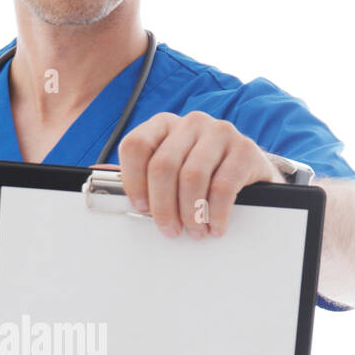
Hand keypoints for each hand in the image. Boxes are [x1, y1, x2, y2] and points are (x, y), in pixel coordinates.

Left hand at [114, 110, 283, 238]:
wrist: (252, 175)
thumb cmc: (204, 176)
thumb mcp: (172, 172)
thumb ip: (143, 176)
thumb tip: (103, 181)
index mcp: (165, 125)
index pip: (136, 145)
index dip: (133, 180)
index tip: (140, 207)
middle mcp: (191, 123)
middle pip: (163, 165)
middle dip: (162, 206)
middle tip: (169, 230)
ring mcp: (220, 132)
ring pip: (191, 176)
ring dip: (190, 213)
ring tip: (194, 231)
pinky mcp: (245, 149)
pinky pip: (223, 186)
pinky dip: (216, 214)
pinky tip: (215, 226)